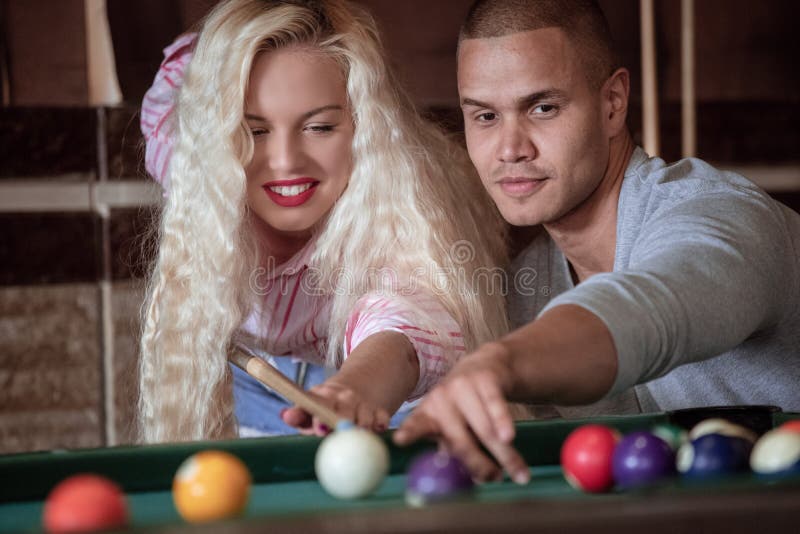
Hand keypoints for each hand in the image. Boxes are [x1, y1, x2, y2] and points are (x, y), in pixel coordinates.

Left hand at [281, 380, 390, 435]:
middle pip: (346, 413)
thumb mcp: (310, 406)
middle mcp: (346, 398)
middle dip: (343, 426)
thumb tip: (286, 416)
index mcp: (325, 395)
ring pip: (365, 420)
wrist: (354, 389)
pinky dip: (380, 427)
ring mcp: (363, 403)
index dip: (321, 418)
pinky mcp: (379, 410)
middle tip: (341, 438)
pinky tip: (376, 432)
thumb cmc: (325, 405)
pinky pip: (382, 421)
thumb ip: (298, 414)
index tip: (320, 430)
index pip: (322, 404)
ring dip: (361, 432)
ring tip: (356, 441)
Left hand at [392, 342, 529, 483]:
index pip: (416, 426)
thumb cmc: (465, 404)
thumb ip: (456, 449)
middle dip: (479, 464)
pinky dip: (504, 423)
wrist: (486, 364)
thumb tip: (473, 480)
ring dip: (504, 455)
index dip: (408, 433)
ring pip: (484, 429)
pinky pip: (496, 407)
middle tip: (494, 479)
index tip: (399, 440)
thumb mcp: (453, 422)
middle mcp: (442, 399)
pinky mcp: (485, 379)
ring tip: (519, 474)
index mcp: (429, 413)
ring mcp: (462, 387)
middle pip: (460, 440)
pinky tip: (510, 438)